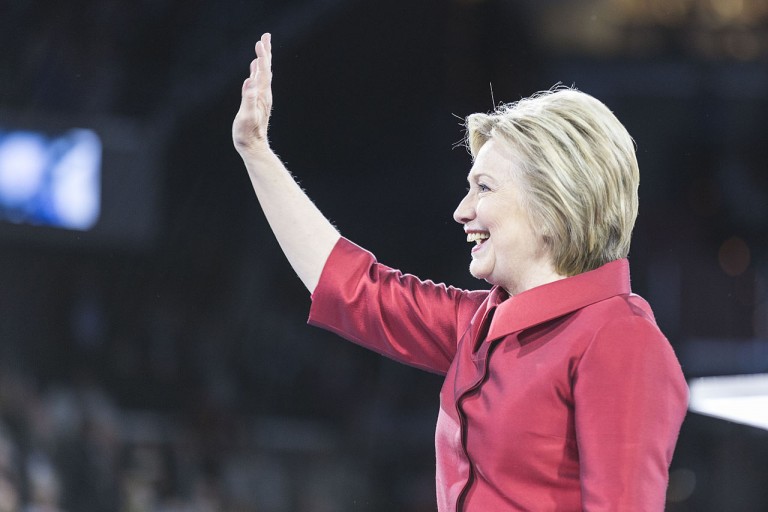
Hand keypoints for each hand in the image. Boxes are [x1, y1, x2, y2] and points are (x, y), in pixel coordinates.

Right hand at [233, 33, 272, 157]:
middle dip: (265, 52)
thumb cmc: (247, 134)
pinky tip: (254, 68)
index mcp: (261, 95)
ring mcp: (261, 98)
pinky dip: (257, 72)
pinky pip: (258, 82)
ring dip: (262, 60)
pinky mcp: (257, 102)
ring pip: (263, 75)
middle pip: (266, 69)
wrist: (253, 147)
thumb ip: (248, 98)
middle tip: (265, 36)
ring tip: (261, 47)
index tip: (261, 41)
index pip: (263, 71)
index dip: (262, 56)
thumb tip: (249, 81)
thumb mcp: (246, 116)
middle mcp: (263, 94)